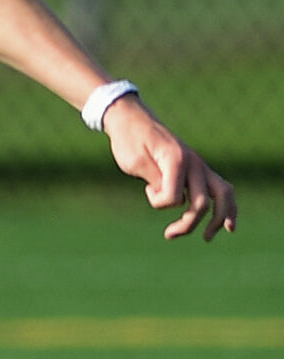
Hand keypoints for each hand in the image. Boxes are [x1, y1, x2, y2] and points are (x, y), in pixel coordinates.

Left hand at [103, 95, 237, 239]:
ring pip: (223, 195)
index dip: (159, 202)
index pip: (175, 197)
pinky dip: (227, 206)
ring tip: (207, 237)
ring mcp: (200, 165)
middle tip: (168, 235)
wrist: (133, 120)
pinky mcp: (199, 169)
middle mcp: (194, 162)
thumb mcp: (134, 162)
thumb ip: (156, 180)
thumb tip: (177, 199)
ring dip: (218, 219)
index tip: (147, 189)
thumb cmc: (129, 141)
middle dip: (187, 223)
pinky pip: (222, 189)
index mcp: (176, 160)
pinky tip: (228, 225)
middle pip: (202, 203)